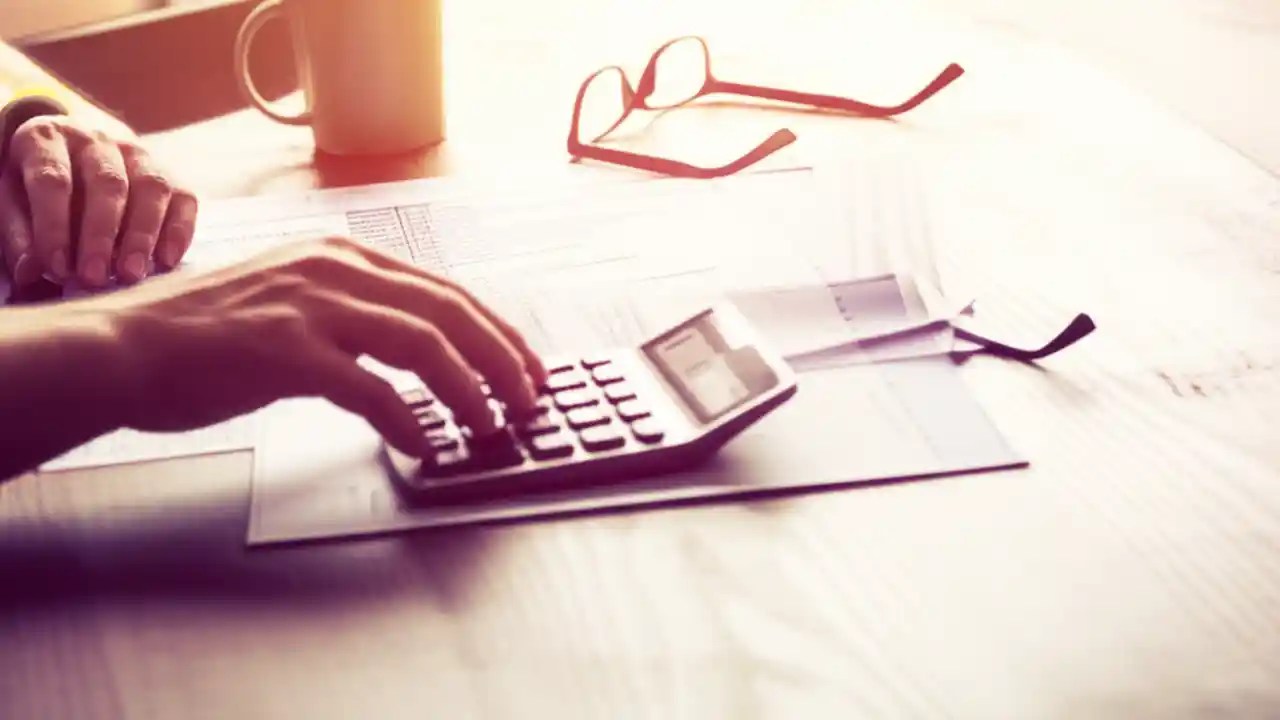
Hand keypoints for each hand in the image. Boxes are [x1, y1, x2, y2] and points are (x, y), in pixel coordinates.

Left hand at [0, 115, 196, 289]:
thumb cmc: (36, 186)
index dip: (54, 225)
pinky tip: (165, 261)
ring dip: (142, 236)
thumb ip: (19, 233)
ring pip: (151, 188)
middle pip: (108, 184)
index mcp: (48, 137)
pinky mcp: (170, 173)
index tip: (56, 268)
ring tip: (130, 274)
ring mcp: (139, 154)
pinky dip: (178, 231)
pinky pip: (183, 199)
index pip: (54, 180)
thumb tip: (31, 271)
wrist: (72, 153)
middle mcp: (97, 139)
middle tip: (93, 278)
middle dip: (100, 235)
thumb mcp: (12, 200)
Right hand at [94, 236, 546, 451]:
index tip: (526, 369)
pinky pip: (370, 388)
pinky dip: (406, 419)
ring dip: (468, 389)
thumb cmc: (207, 336)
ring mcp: (310, 306)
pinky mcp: (284, 351)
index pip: (445, 291)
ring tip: (490, 426)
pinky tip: (423, 443)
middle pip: (449, 311)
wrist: (123, 347)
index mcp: (343, 256)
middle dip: (501, 360)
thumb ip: (354, 317)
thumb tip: (422, 356)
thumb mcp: (294, 303)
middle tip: (529, 401)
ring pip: (423, 343)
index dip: (496, 333)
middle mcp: (334, 269)